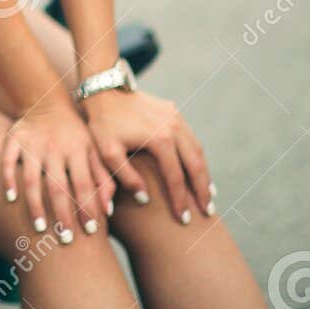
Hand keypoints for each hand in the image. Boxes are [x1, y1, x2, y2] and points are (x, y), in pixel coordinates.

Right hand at [2, 99, 114, 241]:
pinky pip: (8, 161)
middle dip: (62, 214)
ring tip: (38, 228)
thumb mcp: (95, 148)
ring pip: (32, 178)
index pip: (84, 184)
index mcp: (79, 150)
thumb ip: (103, 177)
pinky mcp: (14, 139)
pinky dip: (8, 178)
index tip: (91, 232)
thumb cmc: (76, 133)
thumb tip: (110, 210)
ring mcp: (33, 144)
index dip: (88, 208)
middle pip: (58, 186)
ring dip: (35, 204)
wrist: (47, 100)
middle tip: (64, 240)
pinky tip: (11, 198)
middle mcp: (56, 148)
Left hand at [82, 89, 213, 223]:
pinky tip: (197, 170)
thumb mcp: (107, 152)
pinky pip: (191, 139)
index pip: (175, 177)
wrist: (103, 89)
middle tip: (207, 213)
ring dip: (204, 174)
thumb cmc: (101, 124)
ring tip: (208, 195)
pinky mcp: (174, 112)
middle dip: (202, 191)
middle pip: (196, 166)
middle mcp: (174, 128)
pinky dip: (197, 157)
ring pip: (198, 151)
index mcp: (160, 139)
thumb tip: (146, 199)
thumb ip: (126, 177)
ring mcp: (177, 118)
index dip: (180, 200)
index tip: (183, 219)